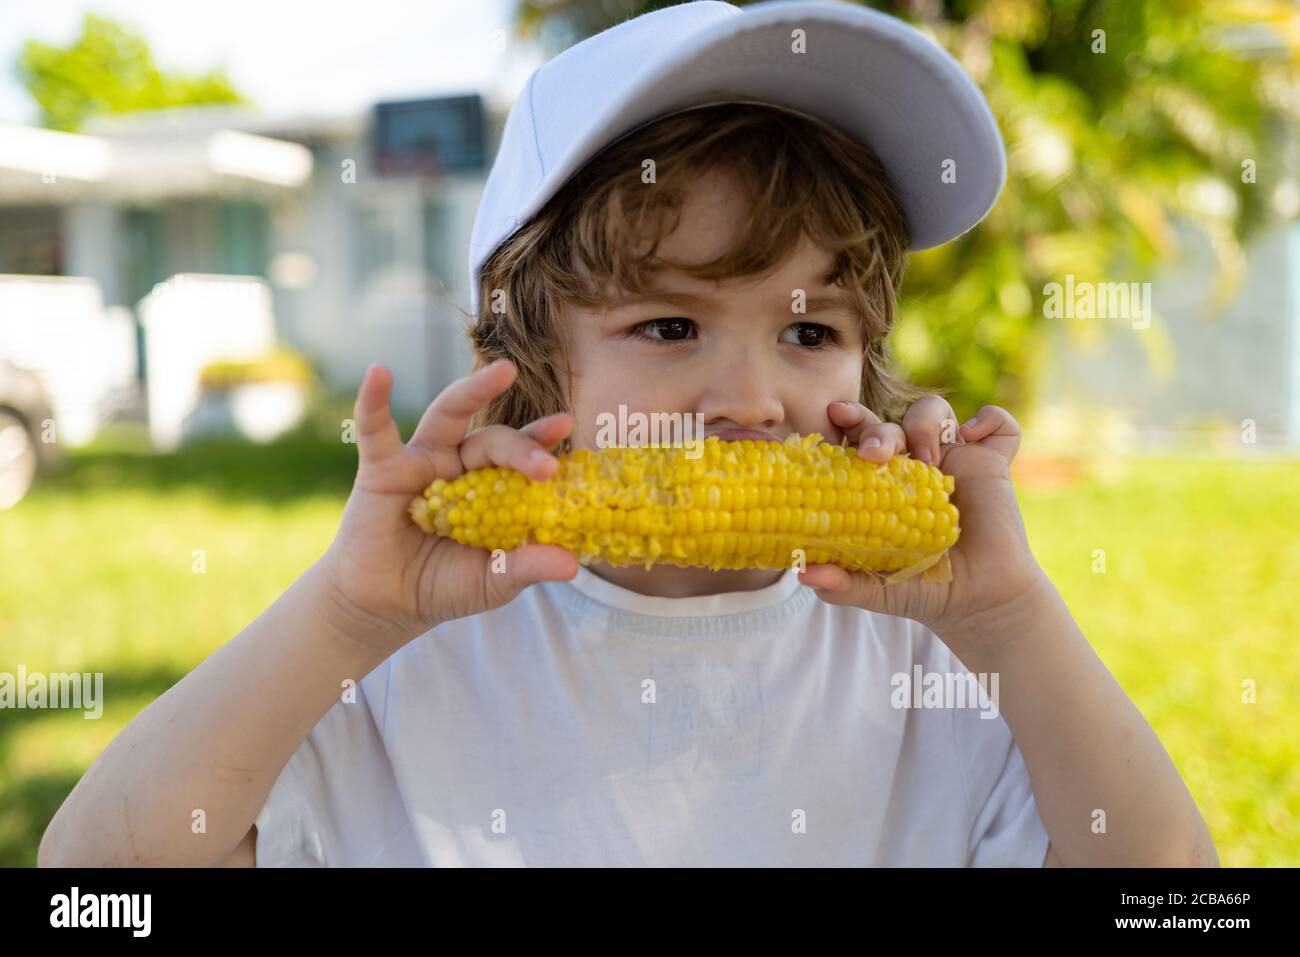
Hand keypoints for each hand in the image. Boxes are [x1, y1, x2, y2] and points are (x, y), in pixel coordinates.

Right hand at [319, 360, 578, 653]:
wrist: (385, 606)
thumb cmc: (443, 586)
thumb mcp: (493, 581)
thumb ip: (526, 568)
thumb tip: (572, 564)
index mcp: (493, 487)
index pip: (523, 457)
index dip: (543, 442)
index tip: (567, 426)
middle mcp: (461, 466)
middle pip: (494, 440)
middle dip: (521, 447)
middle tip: (544, 465)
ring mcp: (422, 462)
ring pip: (449, 416)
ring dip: (474, 392)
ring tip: (504, 372)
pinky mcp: (382, 468)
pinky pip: (376, 430)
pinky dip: (374, 401)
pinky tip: (379, 372)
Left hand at [803, 397, 1047, 648]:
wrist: (980, 601)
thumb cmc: (924, 590)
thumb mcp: (878, 590)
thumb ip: (841, 584)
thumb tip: (803, 574)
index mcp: (880, 483)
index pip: (857, 440)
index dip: (847, 422)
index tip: (834, 417)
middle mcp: (913, 465)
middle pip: (890, 424)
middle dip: (878, 429)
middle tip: (874, 453)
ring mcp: (952, 459)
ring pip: (933, 410)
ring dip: (923, 424)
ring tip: (927, 459)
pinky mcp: (992, 463)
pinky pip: (999, 426)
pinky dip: (990, 419)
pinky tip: (974, 434)